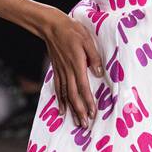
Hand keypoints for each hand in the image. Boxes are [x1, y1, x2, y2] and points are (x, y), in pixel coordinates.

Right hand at [41, 9, 104, 129]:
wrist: (51, 25)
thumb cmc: (72, 30)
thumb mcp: (87, 40)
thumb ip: (95, 57)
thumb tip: (100, 74)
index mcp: (77, 64)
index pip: (83, 87)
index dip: (88, 101)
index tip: (93, 113)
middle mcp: (67, 71)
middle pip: (73, 96)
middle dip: (80, 111)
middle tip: (85, 125)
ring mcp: (60, 72)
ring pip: (65, 95)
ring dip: (71, 110)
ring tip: (76, 122)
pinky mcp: (56, 70)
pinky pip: (58, 89)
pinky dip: (60, 101)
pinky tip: (62, 110)